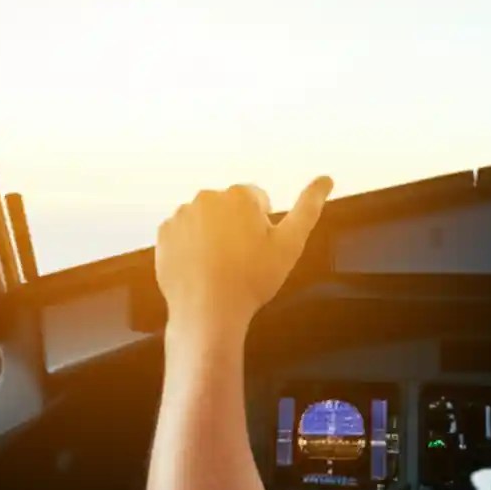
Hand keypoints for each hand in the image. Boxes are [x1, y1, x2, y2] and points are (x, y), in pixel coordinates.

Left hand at [155, 176, 333, 340]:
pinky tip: (200, 269)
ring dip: (213, 235)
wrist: (208, 311)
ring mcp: (181, 215)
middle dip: (237, 226)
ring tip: (220, 267)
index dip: (263, 226)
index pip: (258, 200)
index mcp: (239, 194)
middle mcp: (207, 196)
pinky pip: (183, 234)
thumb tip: (326, 178)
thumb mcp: (290, 244)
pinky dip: (191, 247)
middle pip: (230, 207)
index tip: (260, 250)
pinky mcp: (163, 235)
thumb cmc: (253, 278)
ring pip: (206, 220)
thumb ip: (309, 207)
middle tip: (242, 260)